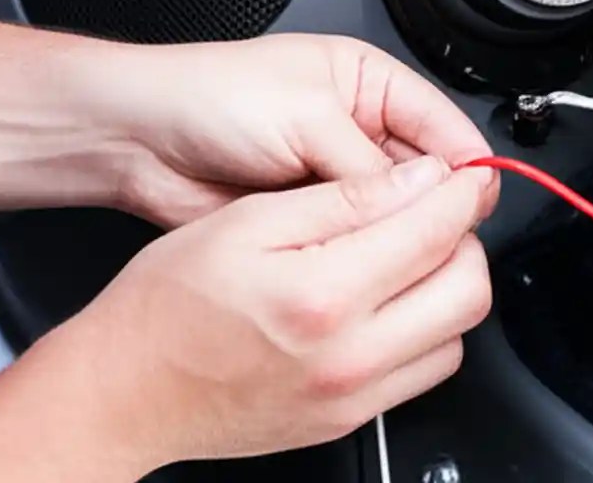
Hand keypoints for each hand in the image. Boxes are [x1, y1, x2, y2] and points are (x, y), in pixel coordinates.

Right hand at [6, 155, 495, 473]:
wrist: (124, 392)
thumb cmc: (166, 307)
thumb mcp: (246, 221)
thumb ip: (340, 199)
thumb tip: (417, 181)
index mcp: (323, 292)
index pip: (436, 231)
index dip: (462, 190)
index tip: (462, 173)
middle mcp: (350, 353)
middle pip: (468, 288)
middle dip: (467, 238)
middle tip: (439, 212)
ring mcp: (354, 395)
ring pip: (457, 333)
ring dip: (451, 285)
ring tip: (412, 256)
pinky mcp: (350, 418)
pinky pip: (427, 371)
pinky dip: (429, 330)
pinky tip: (393, 303)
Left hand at [100, 34, 490, 226]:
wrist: (139, 140)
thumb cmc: (209, 98)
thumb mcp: (307, 117)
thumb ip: (372, 164)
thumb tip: (428, 195)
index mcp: (367, 82)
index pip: (441, 124)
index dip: (463, 163)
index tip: (477, 199)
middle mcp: (357, 129)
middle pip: (423, 176)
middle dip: (430, 204)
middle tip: (441, 234)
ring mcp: (334, 177)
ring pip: (389, 215)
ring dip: (392, 231)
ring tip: (396, 249)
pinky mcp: (310, 219)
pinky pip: (352, 240)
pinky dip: (359, 252)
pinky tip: (361, 260)